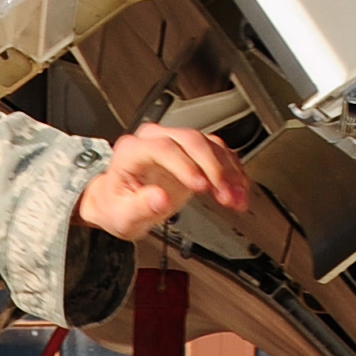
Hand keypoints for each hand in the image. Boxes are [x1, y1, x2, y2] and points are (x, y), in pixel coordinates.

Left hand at [75, 124, 248, 241]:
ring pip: (210, 145)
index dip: (185, 165)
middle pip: (192, 141)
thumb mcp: (121, 215)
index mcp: (133, 150)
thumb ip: (139, 207)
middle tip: (225, 194)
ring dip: (228, 172)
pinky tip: (240, 191)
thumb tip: (160, 198)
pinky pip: (219, 154)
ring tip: (236, 198)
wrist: (118, 202)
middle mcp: (155, 139)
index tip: (200, 186)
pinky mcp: (192, 153)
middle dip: (214, 168)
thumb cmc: (116, 206)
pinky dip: (233, 173)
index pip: (164, 148)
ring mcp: (175, 143)